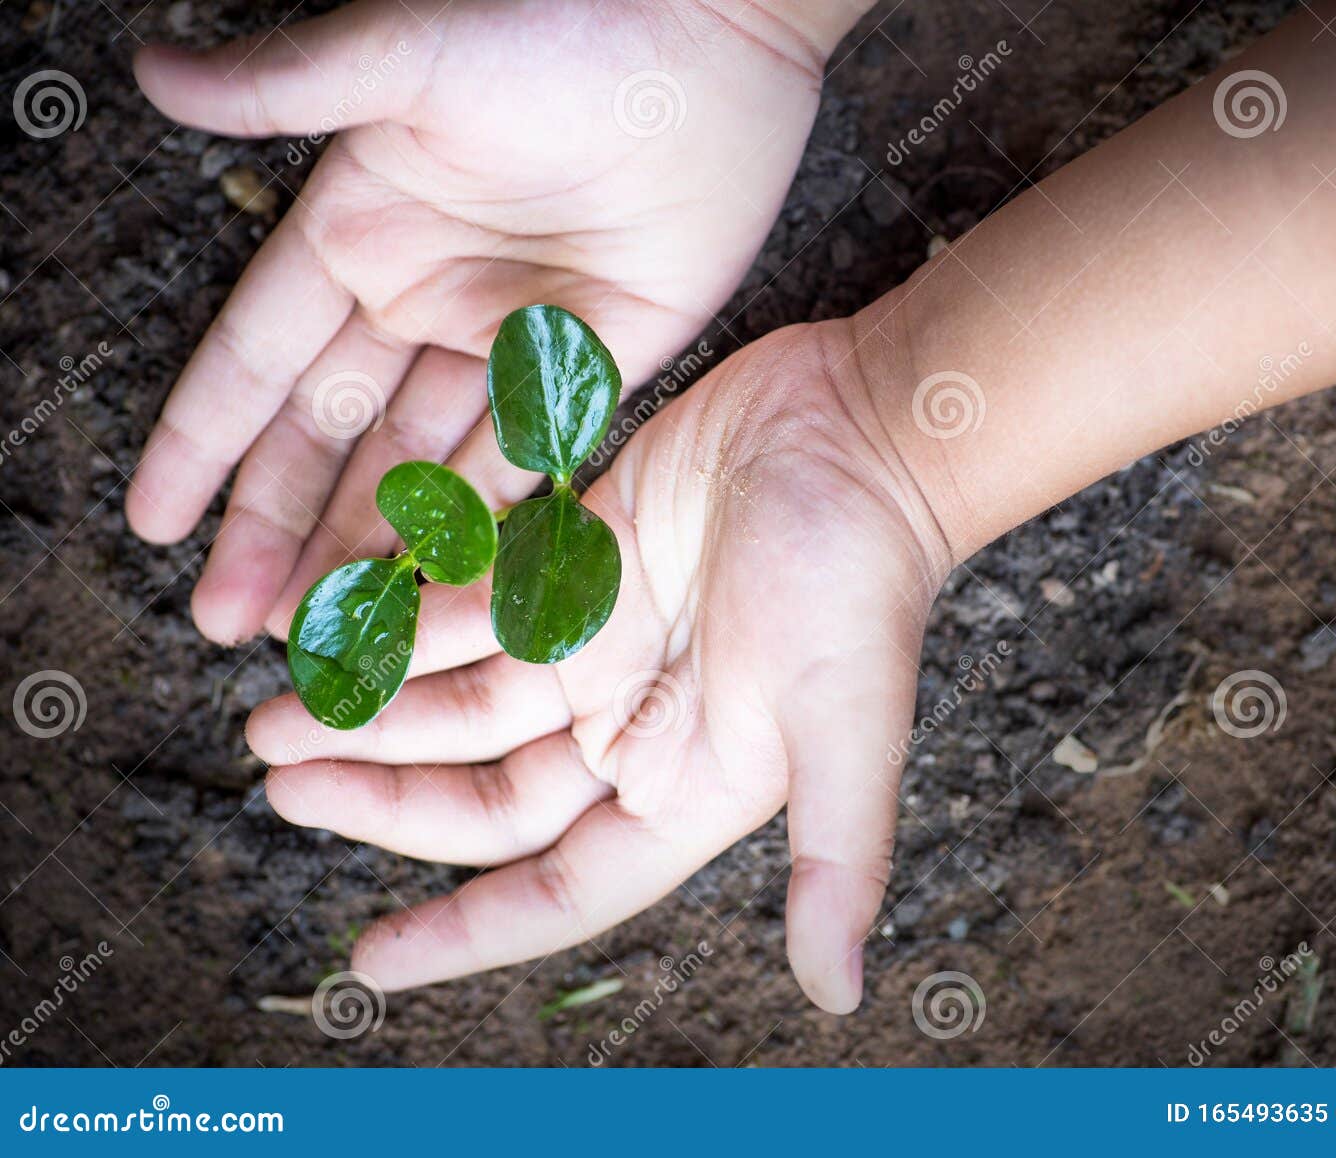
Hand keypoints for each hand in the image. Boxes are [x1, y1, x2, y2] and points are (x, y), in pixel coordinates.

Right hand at [127, 0, 854, 644]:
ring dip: (373, 546)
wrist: (710, 44)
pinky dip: (490, 526)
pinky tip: (451, 593)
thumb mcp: (411, 59)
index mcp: (358, 233)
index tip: (157, 522)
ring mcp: (507, 337)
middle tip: (236, 621)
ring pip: (423, 467)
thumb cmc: (558, 29)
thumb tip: (150, 72)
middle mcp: (422, 296)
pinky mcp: (593, 362)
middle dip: (280, 530)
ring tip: (334, 632)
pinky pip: (528, 459)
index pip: (256, 362)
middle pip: (331, 439)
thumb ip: (290, 85)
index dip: (204, 444)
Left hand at [245, 320, 950, 1012]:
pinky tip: (337, 616)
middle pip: (484, 788)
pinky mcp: (579, 557)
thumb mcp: (848, 727)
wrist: (862, 427)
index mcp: (682, 781)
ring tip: (277, 709)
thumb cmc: (863, 580)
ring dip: (373, 705)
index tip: (368, 962)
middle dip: (383, 795)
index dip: (464, 929)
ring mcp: (599, 638)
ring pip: (461, 695)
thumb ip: (839, 862)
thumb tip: (839, 996)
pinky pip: (469, 600)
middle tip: (281, 777)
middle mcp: (629, 723)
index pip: (555, 882)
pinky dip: (405, 613)